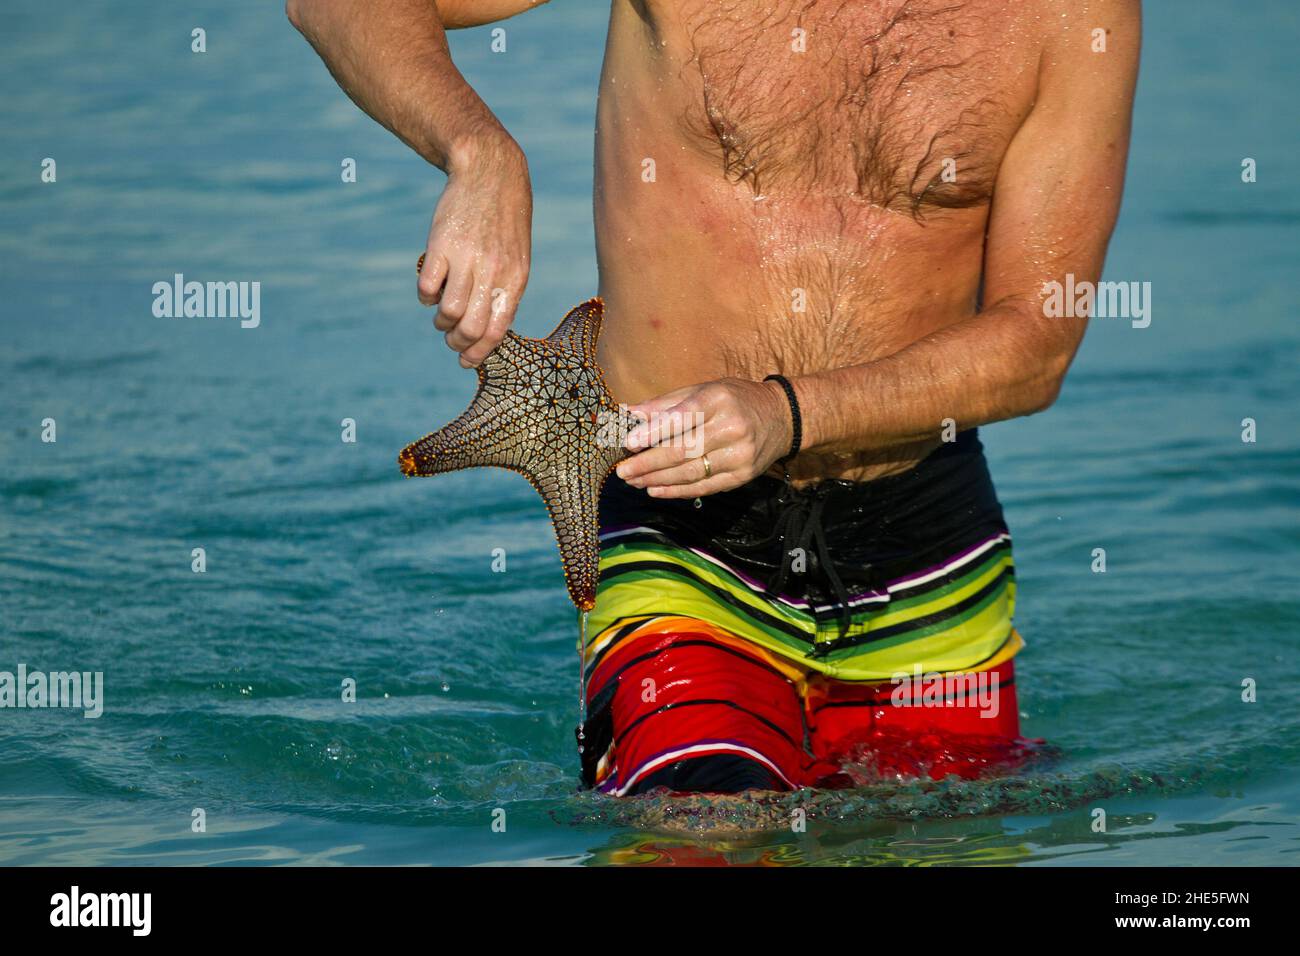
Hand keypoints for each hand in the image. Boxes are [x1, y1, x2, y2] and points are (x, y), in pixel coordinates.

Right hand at [418, 134, 531, 367]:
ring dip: (440, 322)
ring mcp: (466, 259)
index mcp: (515, 280)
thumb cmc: (505, 221)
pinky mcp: (441, 245)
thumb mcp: (518, 258)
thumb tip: (489, 332)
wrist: (490, 173)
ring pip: (448, 312)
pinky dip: (425, 296)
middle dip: (457, 343)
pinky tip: (430, 288)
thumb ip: (505, 292)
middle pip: (470, 328)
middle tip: (451, 340)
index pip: (497, 331)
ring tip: (441, 314)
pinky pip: (428, 287)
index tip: (466, 362)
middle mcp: (492, 273)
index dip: (479, 353)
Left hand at [615, 378, 793, 497]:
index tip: (628, 444)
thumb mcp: (703, 390)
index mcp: (718, 400)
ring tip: (634, 481)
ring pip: (690, 472)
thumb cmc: (735, 399)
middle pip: (682, 450)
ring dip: (658, 480)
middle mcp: (731, 427)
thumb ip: (665, 404)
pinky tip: (656, 490)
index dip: (653, 433)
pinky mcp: (743, 476)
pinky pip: (704, 487)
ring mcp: (739, 455)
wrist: (782, 417)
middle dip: (648, 463)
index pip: (681, 419)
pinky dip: (677, 491)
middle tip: (623, 470)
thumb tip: (628, 413)